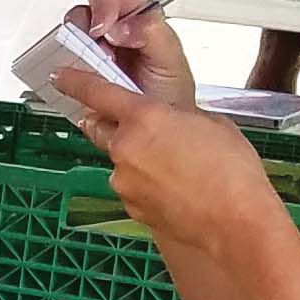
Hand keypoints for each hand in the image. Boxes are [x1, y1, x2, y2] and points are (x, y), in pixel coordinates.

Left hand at [49, 76, 276, 273]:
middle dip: (115, 126)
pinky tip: (177, 189)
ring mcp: (124, 180)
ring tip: (179, 168)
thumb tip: (173, 122)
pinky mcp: (130, 205)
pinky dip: (147, 184)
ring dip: (139, 160)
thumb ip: (180, 117)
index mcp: (145, 117)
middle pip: (102, 129)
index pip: (97, 93)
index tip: (63, 77)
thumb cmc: (232, 173)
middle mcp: (125, 148)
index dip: (76, 82)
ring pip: (120, 161)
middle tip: (144, 129)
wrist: (236, 222)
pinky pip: (131, 186)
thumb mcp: (212, 124)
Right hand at [66, 0, 201, 109]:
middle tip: (93, 49)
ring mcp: (93, 49)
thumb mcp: (171, 59)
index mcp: (138, 18)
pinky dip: (62, 67)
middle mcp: (112, 29)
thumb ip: (151, 33)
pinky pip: (60, 60)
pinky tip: (75, 78)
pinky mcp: (77, 70)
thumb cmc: (170, 93)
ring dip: (73, 46)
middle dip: (84, 25)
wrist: (158, 126)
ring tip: (89, 68)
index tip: (102, 30)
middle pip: (86, 8)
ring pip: (69, 32)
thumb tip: (121, 26)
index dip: (104, 6)